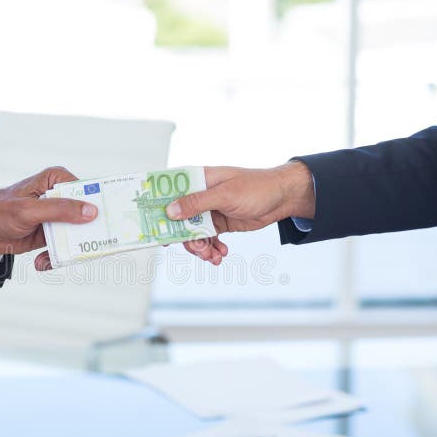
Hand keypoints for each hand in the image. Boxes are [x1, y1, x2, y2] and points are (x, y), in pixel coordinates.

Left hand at [0, 166, 97, 269]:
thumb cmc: (1, 211)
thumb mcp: (30, 210)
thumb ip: (60, 209)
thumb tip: (91, 212)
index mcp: (57, 180)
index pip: (87, 191)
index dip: (99, 206)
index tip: (108, 223)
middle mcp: (61, 196)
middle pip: (86, 216)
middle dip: (85, 235)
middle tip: (90, 250)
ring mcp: (58, 216)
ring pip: (77, 235)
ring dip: (68, 251)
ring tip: (50, 259)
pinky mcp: (53, 233)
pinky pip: (64, 247)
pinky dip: (55, 258)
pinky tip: (40, 263)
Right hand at [165, 161, 314, 264]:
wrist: (282, 199)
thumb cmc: (256, 188)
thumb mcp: (225, 195)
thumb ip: (197, 203)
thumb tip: (170, 210)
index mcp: (197, 180)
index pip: (168, 191)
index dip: (157, 207)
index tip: (153, 227)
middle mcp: (199, 195)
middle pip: (178, 219)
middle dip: (186, 238)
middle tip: (198, 249)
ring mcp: (208, 211)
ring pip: (193, 233)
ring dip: (200, 248)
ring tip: (213, 257)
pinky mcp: (218, 223)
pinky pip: (207, 239)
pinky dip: (212, 249)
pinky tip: (221, 254)